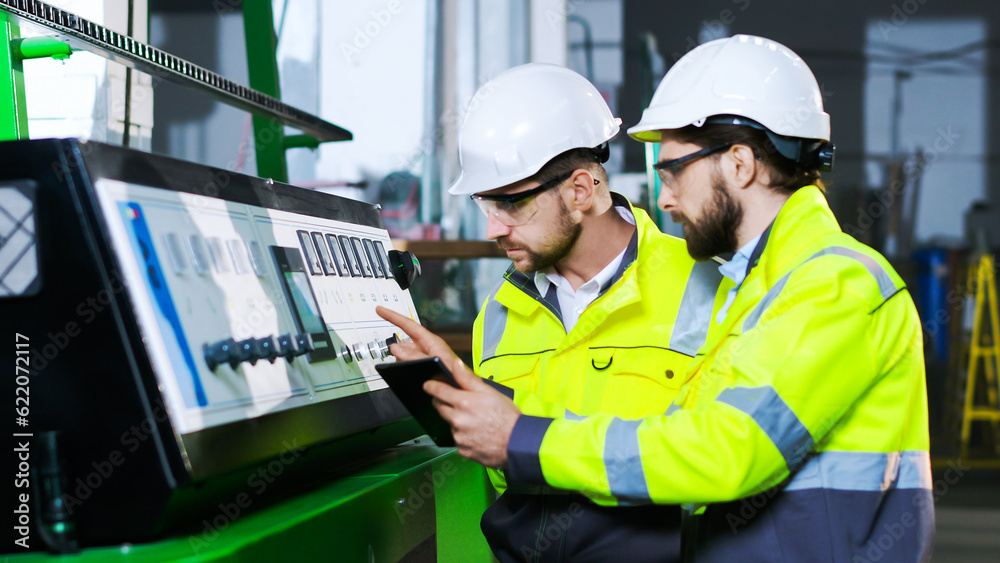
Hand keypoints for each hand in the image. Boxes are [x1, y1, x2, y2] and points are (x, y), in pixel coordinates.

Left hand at [376, 306, 519, 467]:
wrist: (518, 443)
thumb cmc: (507, 416)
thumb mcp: (489, 391)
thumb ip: (468, 379)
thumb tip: (456, 364)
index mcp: (463, 402)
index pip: (437, 390)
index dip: (431, 386)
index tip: (428, 385)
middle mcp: (457, 420)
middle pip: (440, 407)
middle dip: (444, 403)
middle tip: (458, 402)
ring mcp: (458, 437)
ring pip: (449, 424)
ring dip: (456, 421)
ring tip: (475, 421)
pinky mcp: (462, 450)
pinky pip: (458, 440)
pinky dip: (464, 437)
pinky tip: (477, 435)